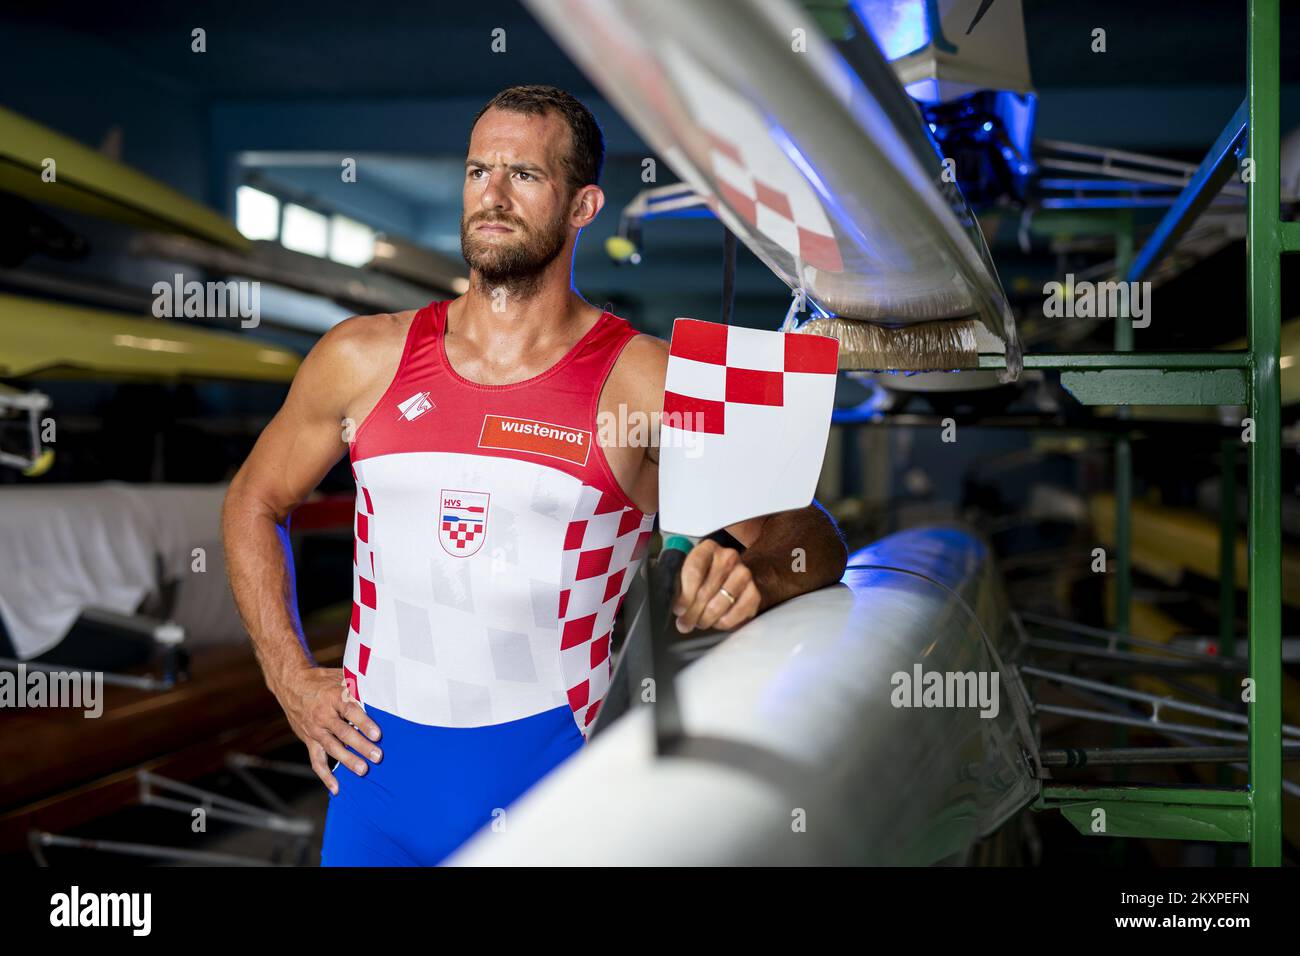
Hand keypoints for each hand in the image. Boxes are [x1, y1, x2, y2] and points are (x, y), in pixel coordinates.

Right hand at [272, 666, 381, 794]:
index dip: (364, 723)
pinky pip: (316, 761)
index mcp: (333, 697)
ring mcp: (315, 730)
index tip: (377, 734)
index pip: (350, 711)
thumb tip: (382, 691)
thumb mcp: (340, 677)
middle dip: (361, 746)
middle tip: (377, 756)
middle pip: (343, 733)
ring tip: (363, 770)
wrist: (291, 685)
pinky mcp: (309, 741)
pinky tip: (336, 789)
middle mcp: (323, 715)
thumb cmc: (323, 680)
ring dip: (347, 761)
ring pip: (332, 748)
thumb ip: (358, 686)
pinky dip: (325, 776)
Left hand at [671, 540, 760, 632]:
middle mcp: (728, 557)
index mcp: (708, 548)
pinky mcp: (754, 592)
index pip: (694, 571)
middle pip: (706, 590)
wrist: (734, 577)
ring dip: (707, 618)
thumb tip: (674, 605)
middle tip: (685, 623)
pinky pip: (736, 613)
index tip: (679, 609)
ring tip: (700, 622)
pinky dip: (724, 622)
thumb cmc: (706, 576)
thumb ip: (677, 584)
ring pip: (720, 603)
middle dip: (693, 612)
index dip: (684, 595)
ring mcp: (744, 574)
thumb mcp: (689, 572)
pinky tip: (717, 621)